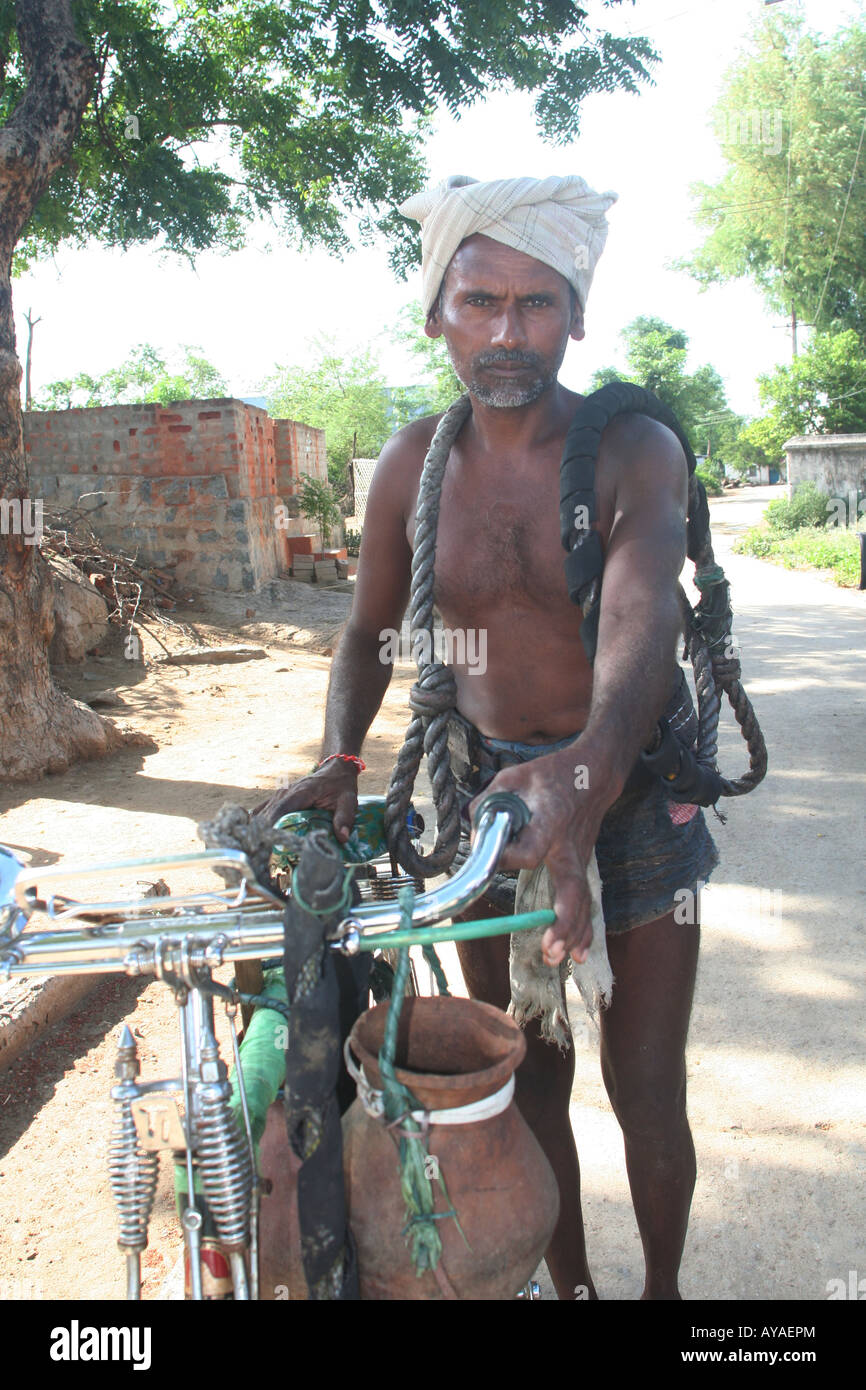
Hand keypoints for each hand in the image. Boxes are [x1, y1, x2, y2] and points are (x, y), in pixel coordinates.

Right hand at [252, 759, 359, 840]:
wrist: (335, 769)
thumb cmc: (341, 785)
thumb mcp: (348, 800)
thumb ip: (344, 818)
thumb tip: (342, 838)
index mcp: (302, 792)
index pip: (281, 809)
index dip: (272, 825)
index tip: (267, 842)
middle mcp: (286, 792)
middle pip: (269, 814)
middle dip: (264, 833)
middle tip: (262, 854)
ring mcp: (281, 794)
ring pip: (263, 813)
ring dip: (260, 830)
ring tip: (259, 850)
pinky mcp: (279, 797)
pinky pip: (263, 810)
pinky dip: (259, 822)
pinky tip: (256, 837)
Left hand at [468, 749, 605, 966]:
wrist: (593, 774)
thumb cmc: (549, 775)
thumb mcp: (513, 777)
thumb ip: (488, 803)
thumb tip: (475, 833)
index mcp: (550, 823)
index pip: (528, 852)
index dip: (508, 857)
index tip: (491, 850)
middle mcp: (568, 846)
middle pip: (571, 889)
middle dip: (562, 921)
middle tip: (550, 949)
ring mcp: (579, 858)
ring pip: (582, 901)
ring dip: (573, 933)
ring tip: (560, 960)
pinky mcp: (582, 865)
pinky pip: (585, 900)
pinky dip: (584, 928)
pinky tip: (579, 954)